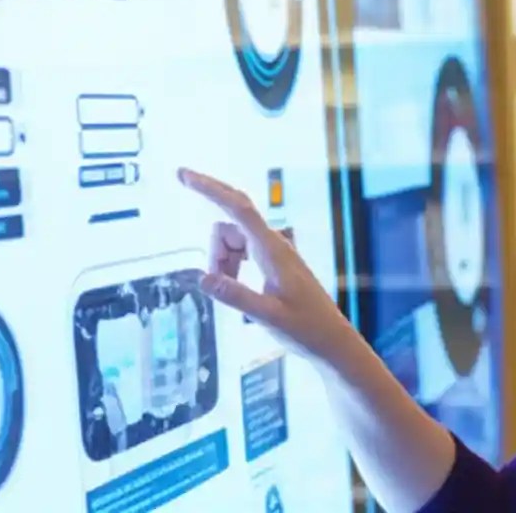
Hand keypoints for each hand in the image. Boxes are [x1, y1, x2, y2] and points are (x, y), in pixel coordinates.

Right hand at [177, 167, 360, 365]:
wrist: (332, 340)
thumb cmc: (306, 329)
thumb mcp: (267, 317)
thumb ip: (236, 296)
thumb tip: (202, 278)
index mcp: (273, 250)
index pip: (237, 208)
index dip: (209, 188)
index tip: (183, 175)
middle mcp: (274, 244)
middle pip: (229, 226)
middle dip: (214, 249)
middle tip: (216, 282)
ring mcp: (275, 251)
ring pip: (232, 240)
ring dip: (222, 262)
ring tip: (233, 293)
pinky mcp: (274, 262)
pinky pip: (242, 251)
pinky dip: (231, 266)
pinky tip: (238, 288)